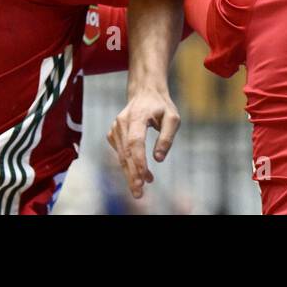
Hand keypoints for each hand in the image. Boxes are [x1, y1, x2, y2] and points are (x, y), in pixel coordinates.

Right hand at [107, 85, 179, 199]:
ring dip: (130, 173)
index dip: (138, 161)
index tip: (144, 177)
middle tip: (139, 193)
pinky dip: (127, 165)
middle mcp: (122, 122)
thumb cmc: (161, 106)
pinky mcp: (113, 134)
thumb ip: (167, 137)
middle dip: (132, 174)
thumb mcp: (173, 118)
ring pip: (121, 156)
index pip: (135, 142)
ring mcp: (115, 128)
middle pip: (126, 152)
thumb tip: (159, 159)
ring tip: (141, 187)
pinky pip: (120, 153)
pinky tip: (139, 174)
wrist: (145, 92)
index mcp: (137, 116)